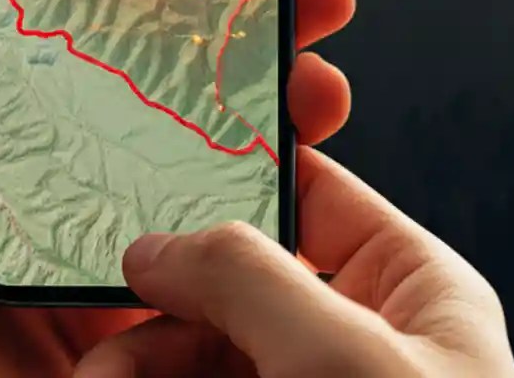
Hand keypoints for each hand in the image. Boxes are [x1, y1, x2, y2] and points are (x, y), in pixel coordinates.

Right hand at [73, 164, 513, 375]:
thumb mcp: (341, 359)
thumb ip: (245, 277)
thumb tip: (154, 246)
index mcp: (411, 292)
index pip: (315, 195)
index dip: (237, 168)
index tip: (149, 155)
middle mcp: (356, 343)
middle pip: (238, 281)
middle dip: (166, 297)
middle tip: (102, 309)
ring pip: (201, 353)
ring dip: (140, 361)